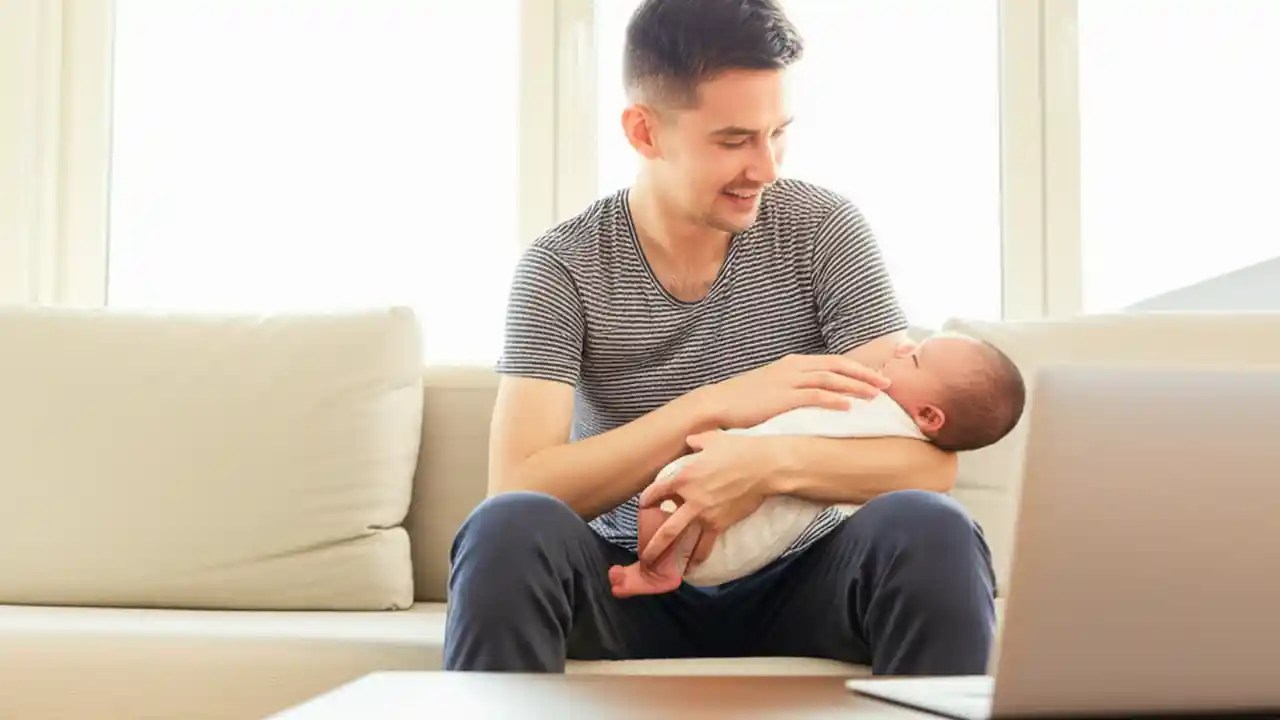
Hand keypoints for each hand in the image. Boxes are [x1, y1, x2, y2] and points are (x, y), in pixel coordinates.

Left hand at [638, 431, 773, 566]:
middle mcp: (690, 500)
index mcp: (683, 477)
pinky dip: (697, 557)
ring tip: (662, 570)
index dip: (647, 500)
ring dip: (672, 558)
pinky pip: (705, 546)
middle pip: (665, 529)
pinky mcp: (720, 525)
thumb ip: (696, 441)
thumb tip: (691, 441)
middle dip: (652, 546)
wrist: (764, 467)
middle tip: (644, 557)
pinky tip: (691, 567)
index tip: (644, 506)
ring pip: (683, 542)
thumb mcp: (712, 438)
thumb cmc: (738, 449)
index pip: (656, 492)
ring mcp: (705, 515)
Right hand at [693, 353, 889, 430]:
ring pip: (831, 379)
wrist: (717, 404)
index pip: (833, 362)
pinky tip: (849, 406)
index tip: (877, 377)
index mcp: (794, 364)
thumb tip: (815, 398)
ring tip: (875, 395)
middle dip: (865, 374)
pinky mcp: (782, 397)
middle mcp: (794, 368)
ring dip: (856, 386)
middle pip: (838, 366)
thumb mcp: (773, 387)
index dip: (858, 368)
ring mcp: (788, 381)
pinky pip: (814, 395)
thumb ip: (795, 388)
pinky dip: (834, 399)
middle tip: (887, 384)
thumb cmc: (744, 400)